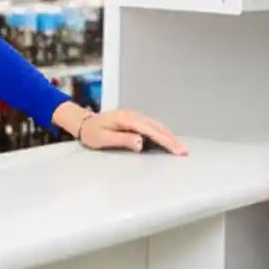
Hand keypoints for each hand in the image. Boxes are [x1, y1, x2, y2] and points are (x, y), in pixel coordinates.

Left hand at [54, 103, 187, 155]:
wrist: (84, 123)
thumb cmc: (91, 133)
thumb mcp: (103, 139)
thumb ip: (122, 140)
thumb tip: (141, 142)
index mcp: (127, 119)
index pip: (151, 131)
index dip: (166, 141)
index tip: (177, 150)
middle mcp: (133, 115)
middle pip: (158, 127)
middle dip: (172, 140)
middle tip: (184, 152)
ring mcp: (135, 116)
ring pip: (157, 126)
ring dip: (169, 137)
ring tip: (180, 149)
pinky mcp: (135, 119)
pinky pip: (152, 126)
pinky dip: (163, 133)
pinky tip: (169, 141)